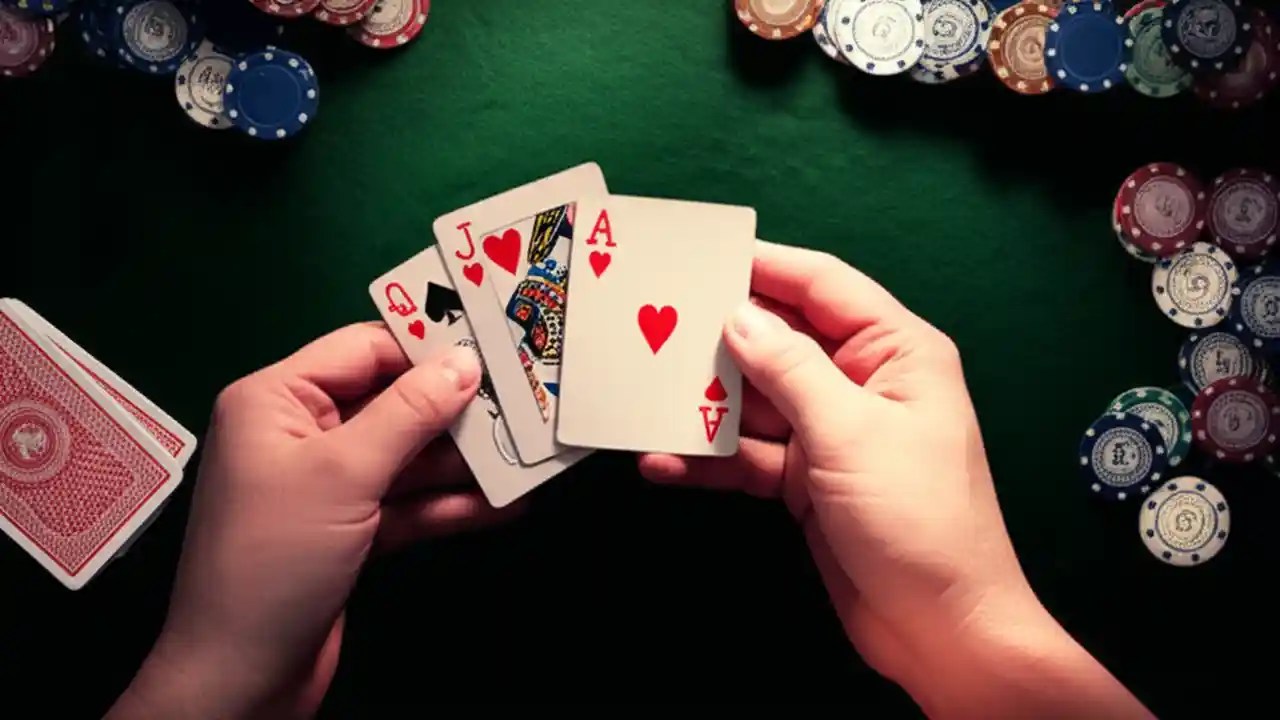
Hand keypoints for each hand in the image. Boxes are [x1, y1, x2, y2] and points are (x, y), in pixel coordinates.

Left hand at [111, 324, 520, 718]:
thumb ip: (408, 413)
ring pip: (407, 456)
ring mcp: (327, 486)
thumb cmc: (273, 559)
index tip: (492, 346)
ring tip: (525, 451)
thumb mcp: (343, 473)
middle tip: (522, 400)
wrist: (243, 676)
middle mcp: (299, 433)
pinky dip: (450, 505)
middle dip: (454, 407)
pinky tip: (503, 503)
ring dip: (462, 460)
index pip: (363, 349)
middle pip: (392, 402)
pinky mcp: (351, 531)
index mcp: (275, 399)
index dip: (426, 347)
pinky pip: (408, 503)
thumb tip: (464, 363)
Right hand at [639, 242, 1148, 717]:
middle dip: (721, 338)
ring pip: (757, 402)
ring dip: (705, 405)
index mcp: (896, 352)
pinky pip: (749, 458)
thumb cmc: (919, 518)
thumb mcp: (852, 433)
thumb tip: (739, 315)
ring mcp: (831, 435)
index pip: (822, 286)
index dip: (763, 266)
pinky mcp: (806, 483)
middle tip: (654, 325)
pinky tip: (664, 462)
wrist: (942, 630)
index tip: (700, 257)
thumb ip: (791, 370)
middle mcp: (862, 384)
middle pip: (780, 342)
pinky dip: (710, 461)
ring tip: (644, 395)